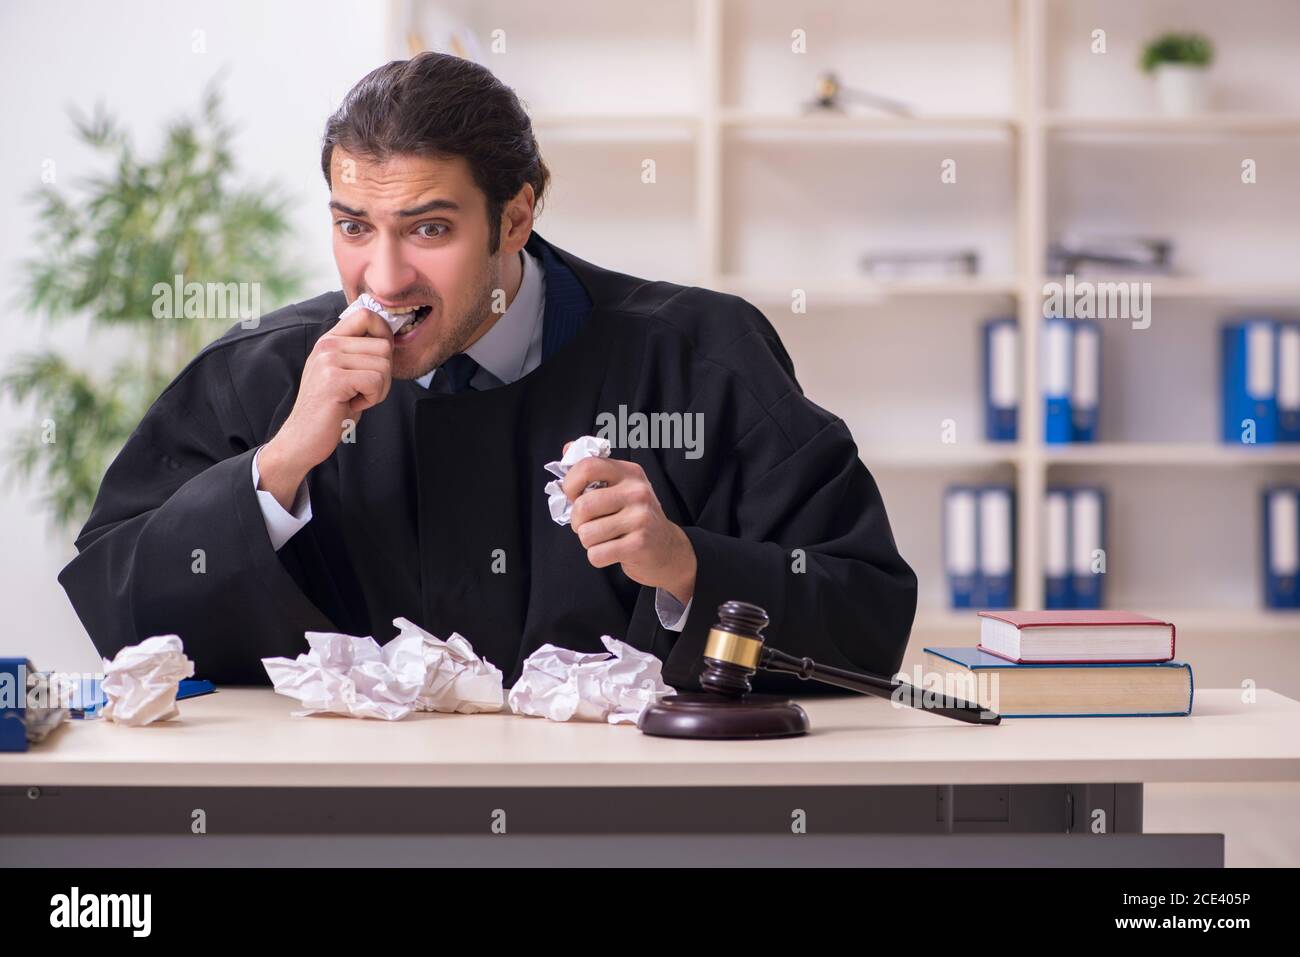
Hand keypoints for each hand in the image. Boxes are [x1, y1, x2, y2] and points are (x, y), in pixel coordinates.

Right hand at [258, 308, 392, 508]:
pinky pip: (376, 381)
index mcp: (330, 340)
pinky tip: (353, 405)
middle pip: (384, 346)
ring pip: (384, 365)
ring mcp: (329, 360)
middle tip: (363, 391)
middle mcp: (327, 344)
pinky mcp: (333, 379)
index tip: (379, 360)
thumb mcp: (345, 374)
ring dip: (379, 389)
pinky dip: (373, 398)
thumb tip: (392, 339)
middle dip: (384, 374)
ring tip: (356, 398)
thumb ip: (361, 354)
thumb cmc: (331, 409)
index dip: (384, 335)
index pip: (367, 315)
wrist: (302, 439)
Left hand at [562, 444, 696, 603]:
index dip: (570, 483)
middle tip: (588, 525)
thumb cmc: (635, 517)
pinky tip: (613, 551)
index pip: (588, 466)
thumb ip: (593, 470)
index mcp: (629, 473)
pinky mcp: (639, 544)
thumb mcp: (620, 487)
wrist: (668, 549)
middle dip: (577, 521)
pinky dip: (597, 557)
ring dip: (588, 541)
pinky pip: (596, 554)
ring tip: (605, 538)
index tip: (573, 496)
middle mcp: (637, 492)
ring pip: (586, 533)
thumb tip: (567, 449)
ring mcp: (640, 518)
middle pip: (583, 506)